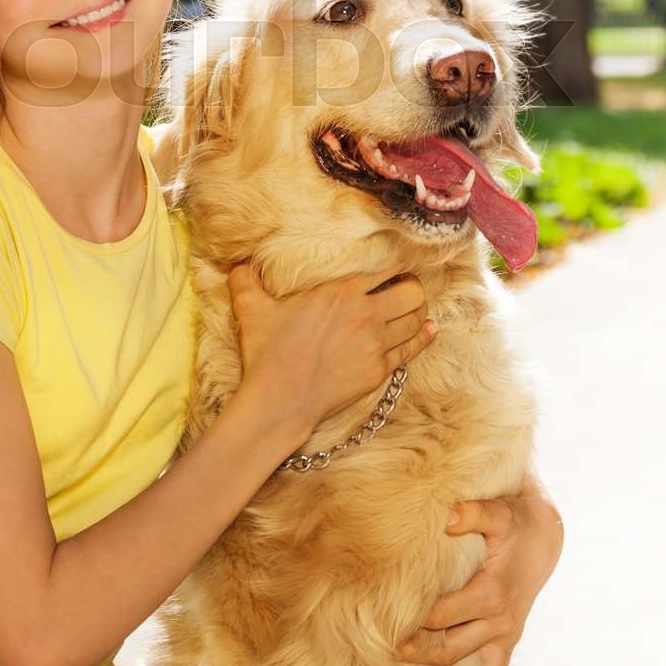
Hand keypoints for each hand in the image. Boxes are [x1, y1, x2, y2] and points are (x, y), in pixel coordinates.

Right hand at [228, 263, 434, 440]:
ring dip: (418, 311)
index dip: (393, 264)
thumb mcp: (251, 309)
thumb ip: (246, 280)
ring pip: (417, 319)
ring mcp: (377, 345)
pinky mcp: (380, 371)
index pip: (385, 268)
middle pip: (412, 292)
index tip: (392, 265)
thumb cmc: (267, 353)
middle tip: (403, 287)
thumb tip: (237, 264)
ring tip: (412, 308)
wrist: (281, 400)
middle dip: (412, 287)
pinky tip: (428, 331)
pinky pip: (412, 349)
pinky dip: (423, 338)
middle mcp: (366, 314)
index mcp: (341, 292)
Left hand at [395, 477, 563, 665]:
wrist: (542, 538)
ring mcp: (502, 636)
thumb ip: (474, 512)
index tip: (383, 621)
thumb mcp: (499, 511)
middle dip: (418, 650)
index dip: (415, 620)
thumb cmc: (514, 522)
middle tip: (386, 649)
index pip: (444, 613)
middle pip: (449, 644)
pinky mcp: (504, 644)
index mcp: (491, 593)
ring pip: (465, 665)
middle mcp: (498, 621)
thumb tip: (449, 517)